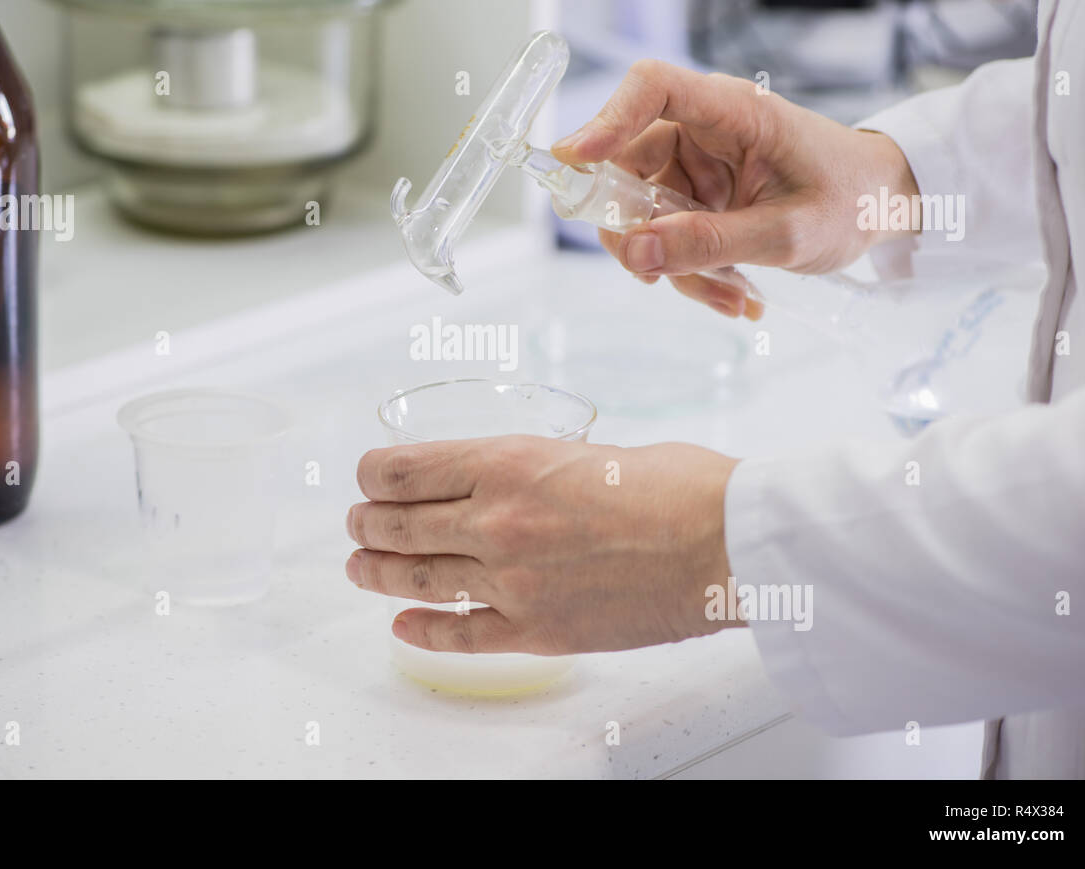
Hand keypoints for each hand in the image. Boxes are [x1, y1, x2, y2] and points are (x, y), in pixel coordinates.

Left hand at [345, 436, 741, 654]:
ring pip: (418, 577)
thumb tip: (517, 480)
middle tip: (357, 522)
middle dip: (367, 522)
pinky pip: (461, 634)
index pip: (404, 470)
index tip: (366, 478)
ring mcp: (512, 582)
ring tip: (359, 567)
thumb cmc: (679, 486)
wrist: (727, 543)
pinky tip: (402, 625)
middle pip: (399, 524)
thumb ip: (538, 467)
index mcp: (508, 463)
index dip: (372, 475)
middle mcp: (496, 522)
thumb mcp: (591, 449)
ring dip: (377, 572)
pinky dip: (424, 631)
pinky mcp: (538, 630)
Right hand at [552, 61, 919, 318]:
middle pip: (626, 163)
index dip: (606, 118)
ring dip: (671, 265)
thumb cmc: (852, 198)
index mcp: (733, 112)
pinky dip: (689, 272)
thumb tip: (635, 252)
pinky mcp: (697, 199)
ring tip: (729, 296)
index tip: (575, 161)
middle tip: (652, 276)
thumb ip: (709, 242)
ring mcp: (696, 167)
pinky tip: (734, 295)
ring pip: (641, 214)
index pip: (653, 88)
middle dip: (633, 229)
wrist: (886, 207)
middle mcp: (704, 131)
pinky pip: (666, 237)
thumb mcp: (787, 233)